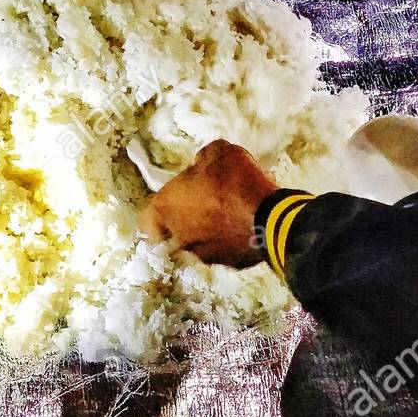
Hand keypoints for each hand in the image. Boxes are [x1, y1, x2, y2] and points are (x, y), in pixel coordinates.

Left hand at [139, 140, 277, 266]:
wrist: (271, 216)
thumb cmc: (235, 181)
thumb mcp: (218, 152)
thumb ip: (203, 159)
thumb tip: (201, 164)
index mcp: (167, 209)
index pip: (146, 221)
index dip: (157, 212)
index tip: (173, 202)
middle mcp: (180, 237)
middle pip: (175, 231)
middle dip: (189, 219)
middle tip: (208, 202)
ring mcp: (205, 254)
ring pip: (201, 243)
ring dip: (211, 231)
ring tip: (233, 213)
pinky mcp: (230, 263)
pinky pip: (227, 250)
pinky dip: (233, 241)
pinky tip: (248, 225)